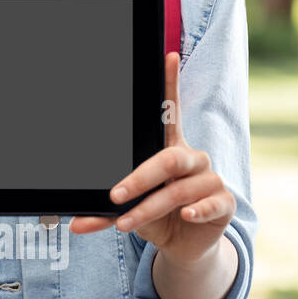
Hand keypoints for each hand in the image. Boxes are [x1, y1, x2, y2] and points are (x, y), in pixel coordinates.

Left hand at [72, 52, 235, 264]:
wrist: (182, 242)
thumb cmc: (154, 213)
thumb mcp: (127, 210)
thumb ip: (103, 214)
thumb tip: (73, 224)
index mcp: (168, 149)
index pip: (170, 112)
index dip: (171, 83)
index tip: (169, 56)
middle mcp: (191, 158)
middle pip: (167, 159)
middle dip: (138, 178)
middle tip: (115, 195)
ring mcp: (210, 179)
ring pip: (179, 189)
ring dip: (149, 207)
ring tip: (126, 222)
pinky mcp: (224, 202)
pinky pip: (211, 203)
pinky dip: (196, 210)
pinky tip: (186, 215)